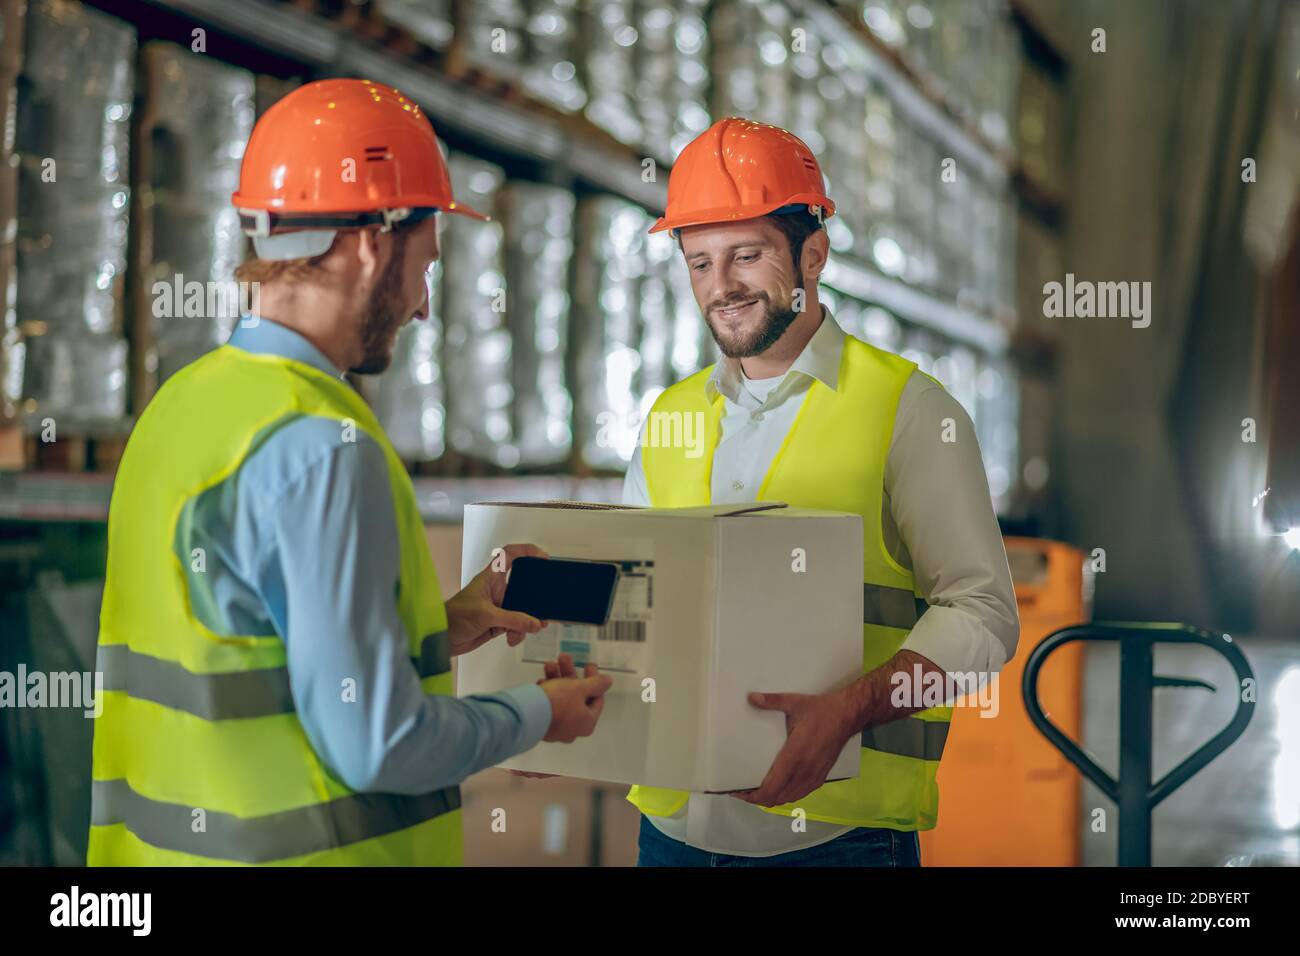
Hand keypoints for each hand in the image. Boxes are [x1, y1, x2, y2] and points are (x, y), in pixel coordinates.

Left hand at [445, 543, 549, 655]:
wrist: (441, 639)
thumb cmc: (452, 617)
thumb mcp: (486, 616)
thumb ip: (513, 620)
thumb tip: (535, 623)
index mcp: (490, 578)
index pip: (510, 555)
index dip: (526, 551)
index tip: (543, 557)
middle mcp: (496, 590)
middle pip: (522, 586)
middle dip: (533, 598)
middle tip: (543, 604)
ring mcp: (498, 607)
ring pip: (521, 611)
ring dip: (526, 621)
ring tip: (528, 629)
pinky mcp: (497, 623)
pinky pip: (516, 626)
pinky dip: (517, 633)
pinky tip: (511, 639)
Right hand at [540, 655, 612, 742]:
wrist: (527, 716)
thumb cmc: (557, 703)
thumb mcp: (579, 688)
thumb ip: (595, 684)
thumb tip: (608, 681)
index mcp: (587, 722)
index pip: (597, 698)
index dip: (594, 679)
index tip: (588, 666)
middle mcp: (574, 728)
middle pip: (576, 697)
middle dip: (569, 674)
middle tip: (565, 660)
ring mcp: (557, 727)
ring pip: (561, 698)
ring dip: (557, 679)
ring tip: (550, 665)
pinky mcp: (543, 724)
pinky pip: (549, 705)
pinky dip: (547, 692)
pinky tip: (542, 682)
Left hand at [730, 689, 858, 807]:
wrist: (848, 716)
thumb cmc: (821, 710)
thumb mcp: (795, 702)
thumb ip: (772, 701)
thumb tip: (752, 698)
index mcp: (795, 756)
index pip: (771, 788)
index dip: (753, 796)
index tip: (740, 792)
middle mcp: (804, 771)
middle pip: (777, 798)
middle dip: (758, 799)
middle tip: (744, 791)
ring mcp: (814, 776)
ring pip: (789, 798)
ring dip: (772, 799)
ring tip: (758, 791)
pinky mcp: (821, 776)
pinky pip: (801, 794)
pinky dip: (787, 796)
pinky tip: (780, 789)